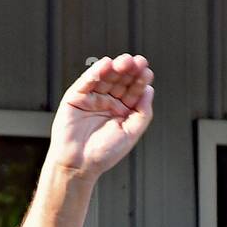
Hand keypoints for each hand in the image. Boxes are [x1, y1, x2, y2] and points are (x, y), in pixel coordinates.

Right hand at [48, 54, 153, 178]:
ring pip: (105, 78)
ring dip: (115, 68)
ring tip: (125, 62)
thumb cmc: (104, 154)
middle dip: (129, 70)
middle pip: (120, 81)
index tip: (147, 71)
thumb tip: (150, 90)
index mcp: (122, 110)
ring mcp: (92, 98)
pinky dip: (96, 72)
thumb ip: (142, 113)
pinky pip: (87, 82)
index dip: (140, 80)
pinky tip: (106, 65)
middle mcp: (108, 102)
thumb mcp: (130, 134)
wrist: (79, 165)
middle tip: (137, 62)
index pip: (133, 91)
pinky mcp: (76, 97)